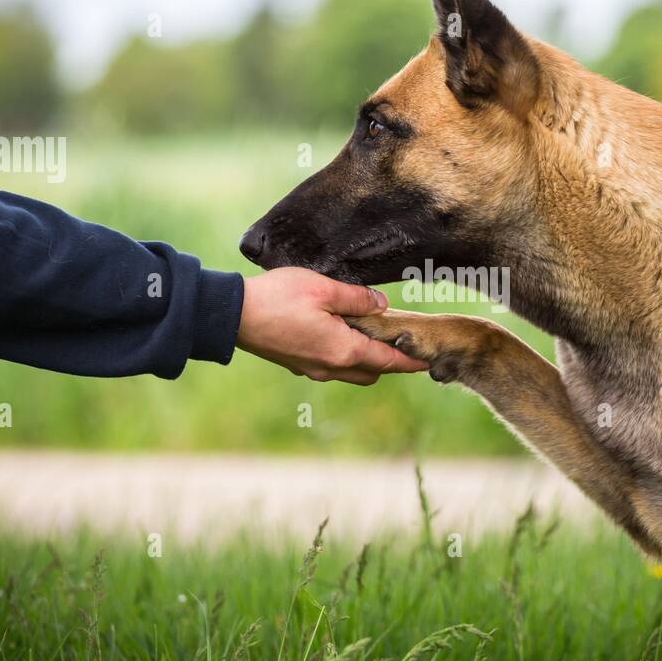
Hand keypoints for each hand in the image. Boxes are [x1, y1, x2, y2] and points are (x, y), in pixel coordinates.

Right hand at [236, 267, 428, 384]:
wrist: (233, 316)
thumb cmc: (278, 298)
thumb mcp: (324, 288)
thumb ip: (358, 298)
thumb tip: (382, 306)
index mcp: (343, 351)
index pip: (388, 361)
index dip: (411, 360)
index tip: (428, 360)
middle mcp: (330, 367)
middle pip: (373, 371)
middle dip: (390, 360)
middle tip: (400, 338)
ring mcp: (312, 369)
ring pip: (352, 372)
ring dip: (366, 358)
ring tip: (371, 332)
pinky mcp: (298, 364)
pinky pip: (332, 366)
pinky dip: (345, 356)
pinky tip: (341, 332)